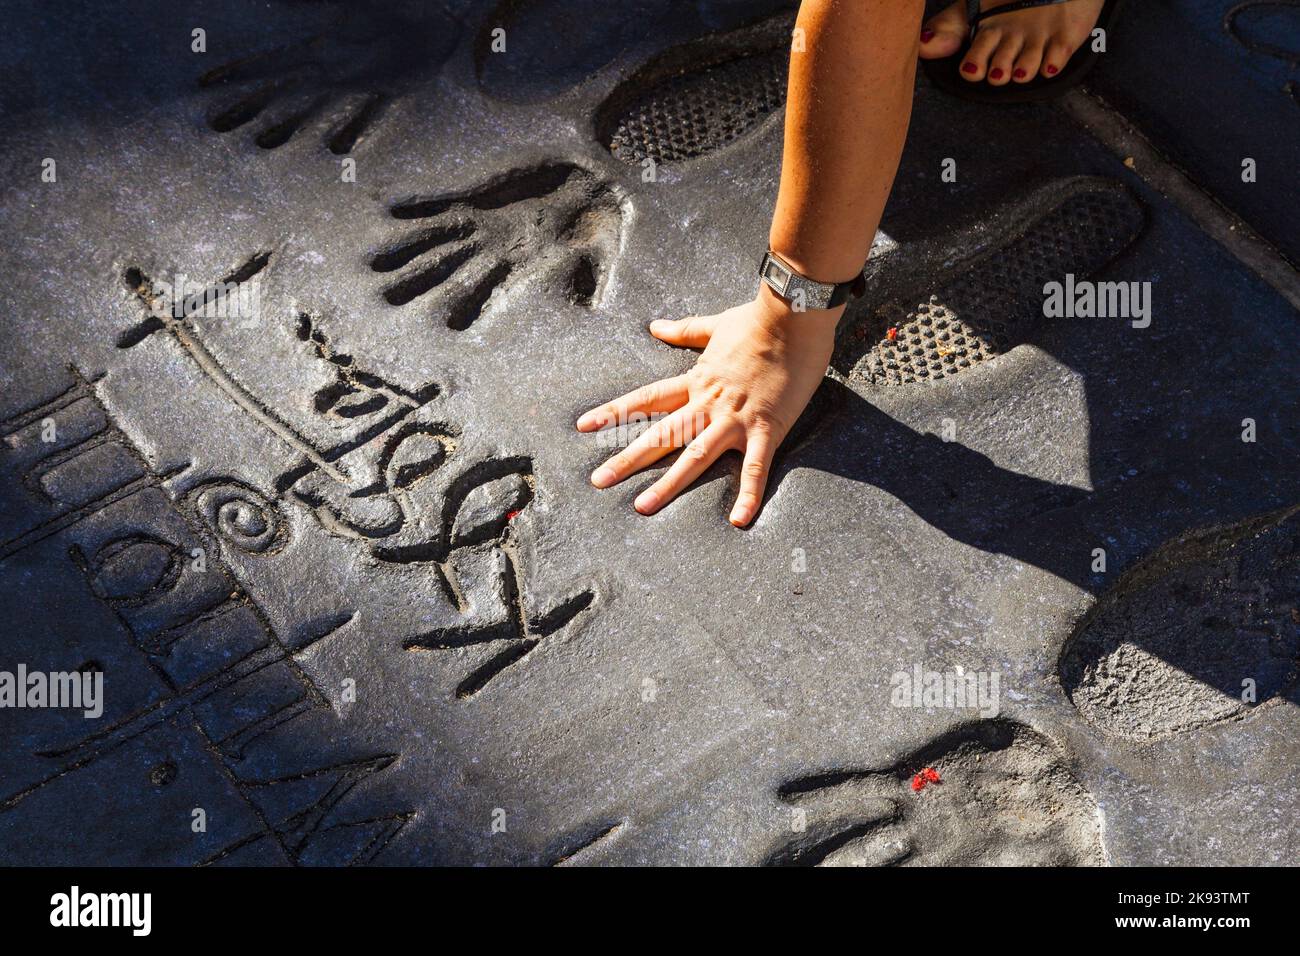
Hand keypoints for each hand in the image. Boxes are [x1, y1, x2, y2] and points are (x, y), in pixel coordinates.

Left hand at [577, 286, 840, 526]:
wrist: (794, 314)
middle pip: (662, 434)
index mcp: (697, 381)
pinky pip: (756, 467)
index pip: (647, 399)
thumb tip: (654, 326)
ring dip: (669, 483)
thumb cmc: (759, 319)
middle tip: (598, 481)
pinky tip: (739, 520)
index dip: (615, 412)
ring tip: (643, 507)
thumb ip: (685, 330)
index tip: (585, 426)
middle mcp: (708, 403)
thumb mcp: (716, 325)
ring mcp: (735, 418)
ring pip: (696, 456)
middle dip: (628, 458)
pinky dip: (748, 494)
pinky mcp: (767, 428)